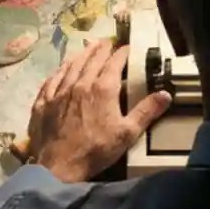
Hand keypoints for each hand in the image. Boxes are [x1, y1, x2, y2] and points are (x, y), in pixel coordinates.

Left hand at [28, 38, 171, 182]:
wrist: (59, 166)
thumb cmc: (97, 150)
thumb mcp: (128, 133)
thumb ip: (147, 111)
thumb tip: (166, 94)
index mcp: (102, 89)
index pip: (114, 63)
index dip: (122, 53)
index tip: (127, 47)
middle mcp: (80, 84)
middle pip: (92, 59)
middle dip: (101, 49)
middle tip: (107, 42)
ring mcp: (59, 92)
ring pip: (71, 66)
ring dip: (81, 54)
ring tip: (87, 47)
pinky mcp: (43, 102)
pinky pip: (52, 80)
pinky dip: (59, 71)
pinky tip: (61, 69)